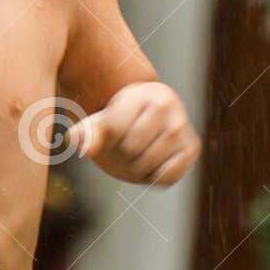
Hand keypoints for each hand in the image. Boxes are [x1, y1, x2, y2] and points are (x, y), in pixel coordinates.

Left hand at [66, 81, 199, 186]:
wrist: (148, 123)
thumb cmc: (118, 121)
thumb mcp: (99, 123)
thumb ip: (85, 133)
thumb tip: (78, 144)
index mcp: (143, 92)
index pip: (114, 128)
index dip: (105, 138)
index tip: (112, 131)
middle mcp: (169, 105)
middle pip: (130, 148)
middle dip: (120, 155)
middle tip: (124, 146)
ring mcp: (183, 128)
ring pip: (146, 164)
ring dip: (135, 169)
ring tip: (136, 154)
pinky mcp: (191, 149)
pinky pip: (166, 177)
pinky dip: (154, 177)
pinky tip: (152, 163)